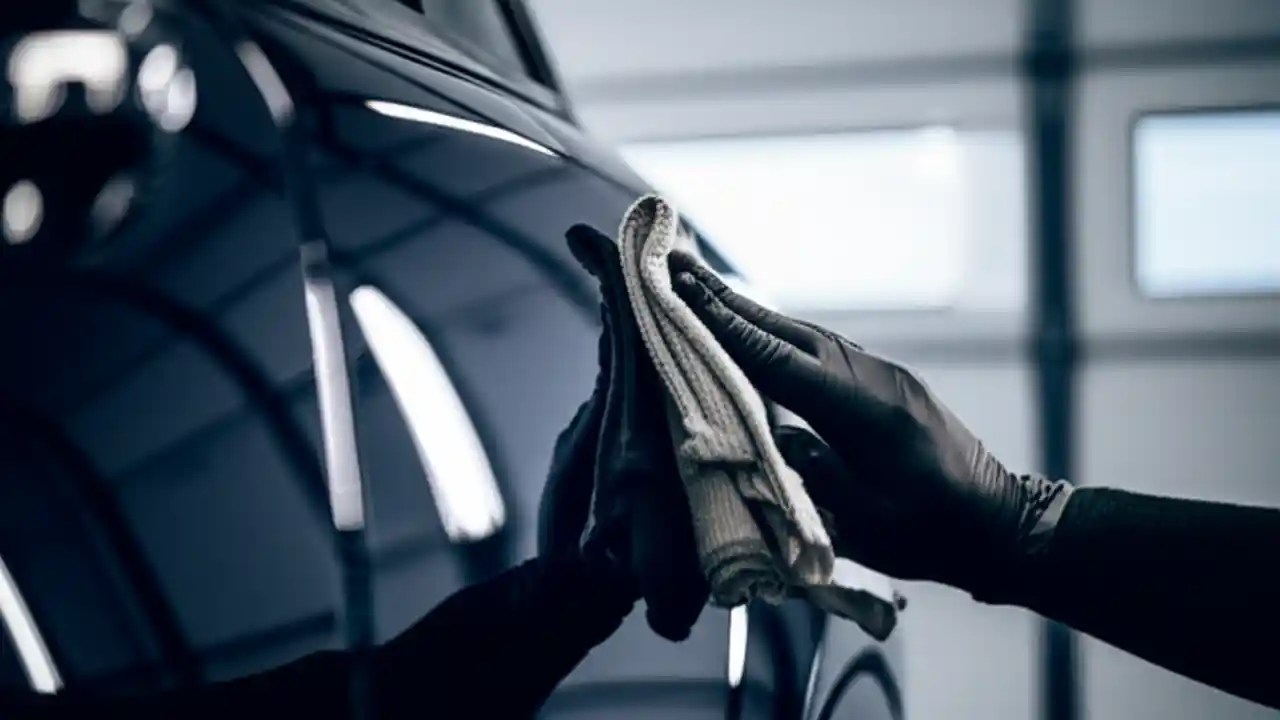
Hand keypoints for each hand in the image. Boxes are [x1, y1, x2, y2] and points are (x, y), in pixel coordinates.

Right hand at [670, 255, 1071, 598]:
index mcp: (862, 412)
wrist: (1001, 523)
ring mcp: (882, 375)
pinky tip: (759, 329)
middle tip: (679, 266)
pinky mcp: (886, 381)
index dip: (727, 328)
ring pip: (804, 333)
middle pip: (786, 331)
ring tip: (705, 288)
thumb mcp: (863, 522)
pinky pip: (823, 347)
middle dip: (728, 301)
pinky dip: (782, 334)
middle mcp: (871, 379)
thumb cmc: (931, 534)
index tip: (684, 293)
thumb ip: (811, 473)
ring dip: (753, 312)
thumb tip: (769, 437)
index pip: (778, 362)